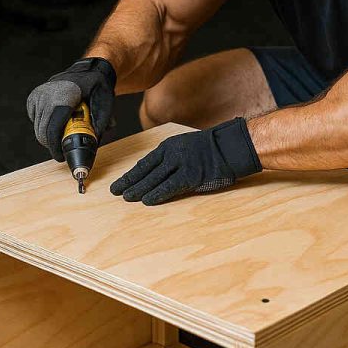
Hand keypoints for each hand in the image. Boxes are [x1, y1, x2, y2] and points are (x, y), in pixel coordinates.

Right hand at [27, 57, 115, 160]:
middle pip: (43, 131)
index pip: (52, 129)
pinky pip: (35, 119)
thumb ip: (99, 125)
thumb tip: (94, 144)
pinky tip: (57, 120)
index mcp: (64, 96)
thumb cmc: (98, 86)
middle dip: (53, 144)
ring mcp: (39, 94)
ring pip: (38, 127)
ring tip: (64, 132)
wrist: (90, 70)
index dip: (55, 147)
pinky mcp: (34, 96)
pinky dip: (44, 125)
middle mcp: (48, 94)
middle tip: (64, 148)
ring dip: (49, 135)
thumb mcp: (105, 105)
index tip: (61, 156)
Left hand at [110, 117, 261, 205]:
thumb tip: (161, 172)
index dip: (131, 174)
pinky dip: (157, 194)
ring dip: (139, 189)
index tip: (121, 182)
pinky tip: (146, 200)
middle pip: (145, 170)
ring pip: (154, 179)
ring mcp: (180, 164)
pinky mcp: (190, 175)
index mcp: (169, 146)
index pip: (145, 162)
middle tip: (115, 191)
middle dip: (129, 182)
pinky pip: (169, 186)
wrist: (231, 146)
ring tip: (127, 198)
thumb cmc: (213, 149)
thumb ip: (174, 158)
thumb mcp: (188, 147)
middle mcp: (171, 154)